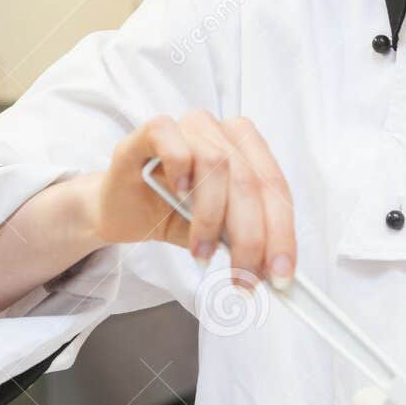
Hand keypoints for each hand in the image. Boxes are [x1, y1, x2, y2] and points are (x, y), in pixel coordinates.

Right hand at [88, 111, 296, 287]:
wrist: (123, 210)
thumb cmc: (172, 214)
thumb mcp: (217, 232)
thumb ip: (244, 238)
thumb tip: (273, 268)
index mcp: (249, 150)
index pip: (275, 189)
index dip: (282, 233)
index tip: (280, 274)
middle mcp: (223, 132)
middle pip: (250, 181)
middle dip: (251, 238)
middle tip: (243, 277)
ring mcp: (189, 127)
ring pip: (217, 164)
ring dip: (211, 218)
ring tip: (202, 252)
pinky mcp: (151, 131)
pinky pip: (172, 141)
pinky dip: (180, 168)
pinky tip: (179, 195)